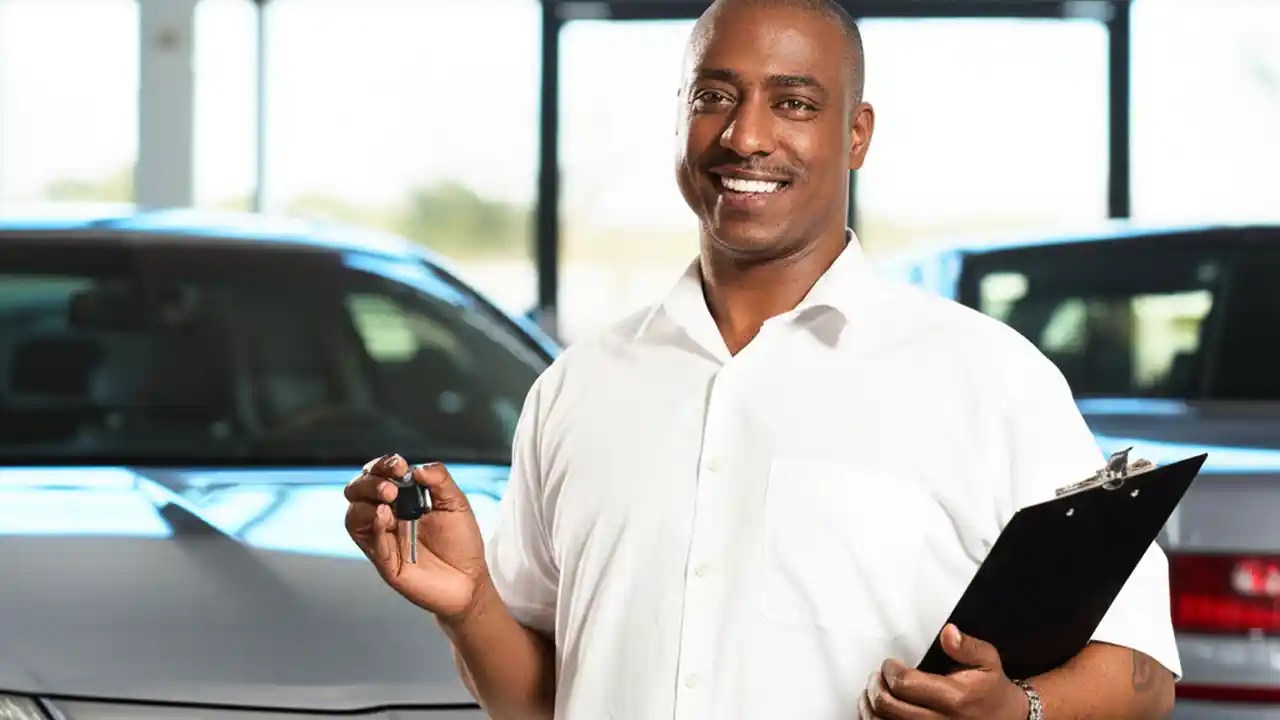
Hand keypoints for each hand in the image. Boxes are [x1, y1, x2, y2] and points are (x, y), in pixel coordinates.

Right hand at [344, 454, 489, 622]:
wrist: (469, 579)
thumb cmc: (460, 540)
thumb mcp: (456, 502)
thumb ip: (440, 480)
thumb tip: (416, 468)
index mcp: (400, 499)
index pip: (377, 475)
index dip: (383, 465)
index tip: (399, 464)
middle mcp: (386, 516)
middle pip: (356, 492)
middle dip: (369, 481)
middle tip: (391, 485)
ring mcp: (383, 539)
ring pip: (354, 515)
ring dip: (366, 501)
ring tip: (389, 498)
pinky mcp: (385, 562)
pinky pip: (370, 542)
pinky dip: (374, 526)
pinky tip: (384, 517)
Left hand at [859, 624, 1028, 719]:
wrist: (1005, 719)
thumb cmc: (990, 691)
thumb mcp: (987, 661)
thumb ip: (966, 646)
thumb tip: (948, 632)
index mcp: (954, 699)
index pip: (906, 685)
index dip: (890, 671)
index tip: (890, 664)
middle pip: (888, 706)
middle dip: (875, 686)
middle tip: (877, 676)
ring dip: (869, 706)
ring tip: (872, 692)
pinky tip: (876, 711)